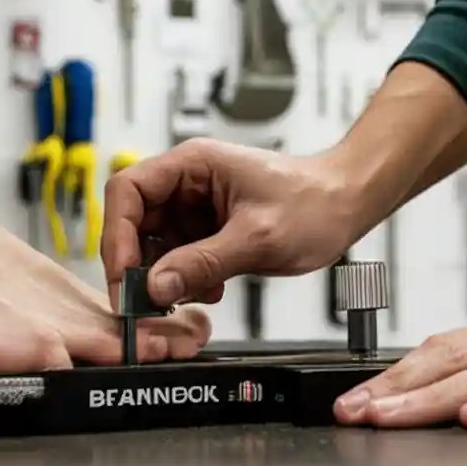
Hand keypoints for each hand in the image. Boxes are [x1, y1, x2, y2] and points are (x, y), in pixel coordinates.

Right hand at [102, 138, 359, 306]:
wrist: (348, 206)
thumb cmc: (314, 202)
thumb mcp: (257, 237)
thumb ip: (203, 262)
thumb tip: (156, 286)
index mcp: (193, 164)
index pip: (128, 190)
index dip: (118, 233)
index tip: (124, 273)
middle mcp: (188, 183)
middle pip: (135, 222)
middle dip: (140, 263)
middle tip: (145, 301)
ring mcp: (197, 208)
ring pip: (155, 246)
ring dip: (166, 276)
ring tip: (192, 294)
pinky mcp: (209, 232)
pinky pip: (179, 259)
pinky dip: (187, 280)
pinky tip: (211, 290)